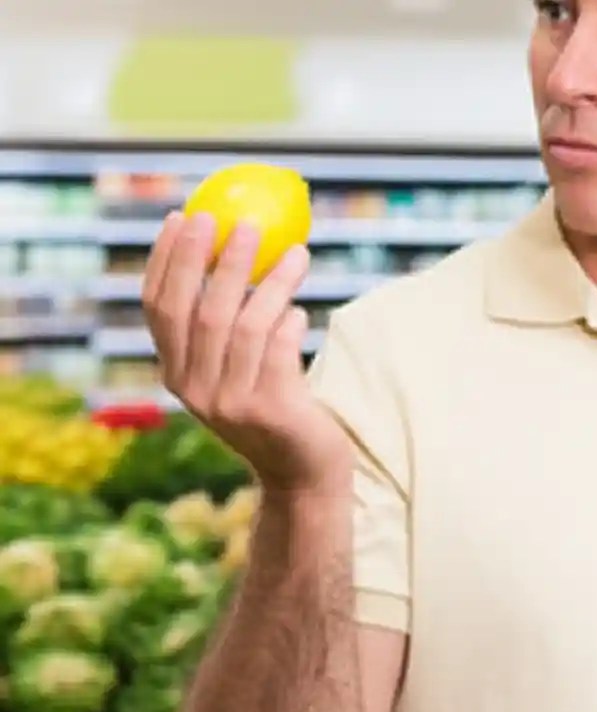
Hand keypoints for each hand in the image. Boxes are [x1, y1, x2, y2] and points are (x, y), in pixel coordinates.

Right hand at [142, 212, 352, 494]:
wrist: (303, 475)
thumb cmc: (275, 407)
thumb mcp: (237, 371)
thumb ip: (226, 327)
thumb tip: (238, 245)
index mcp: (176, 374)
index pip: (158, 307)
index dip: (168, 258)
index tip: (184, 216)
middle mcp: (194, 389)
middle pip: (197, 309)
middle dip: (215, 258)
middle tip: (240, 220)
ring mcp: (230, 402)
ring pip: (244, 324)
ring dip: (271, 281)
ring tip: (297, 252)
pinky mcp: (270, 409)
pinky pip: (280, 350)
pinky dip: (290, 323)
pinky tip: (301, 310)